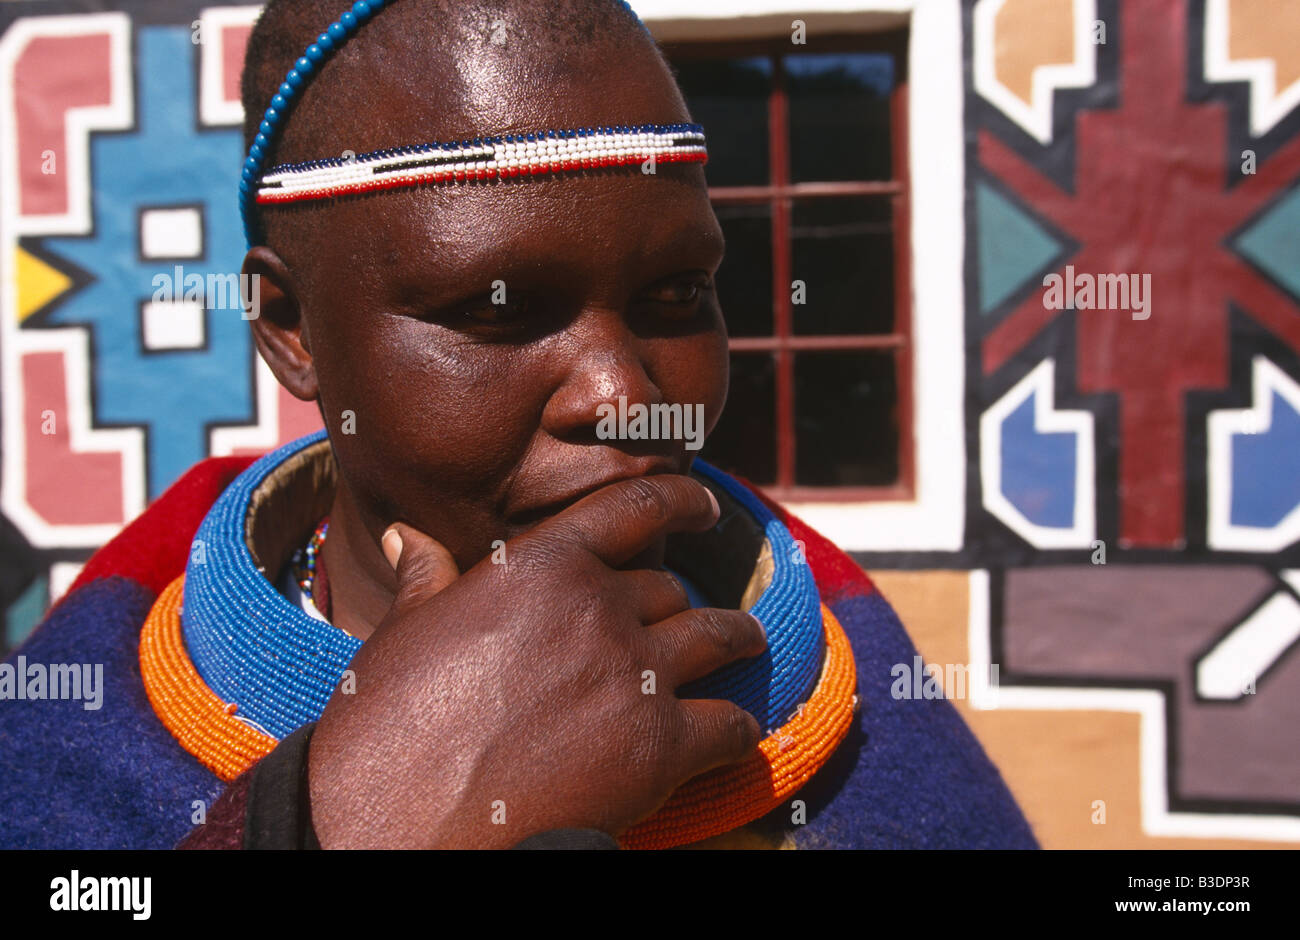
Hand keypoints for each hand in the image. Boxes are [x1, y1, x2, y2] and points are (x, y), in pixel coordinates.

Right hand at [306, 475, 766, 847]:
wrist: (399, 815)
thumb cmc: (390, 720)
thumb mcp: (404, 630)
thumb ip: (428, 579)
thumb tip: (406, 537)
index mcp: (543, 565)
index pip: (636, 507)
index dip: (682, 500)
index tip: (705, 506)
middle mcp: (599, 607)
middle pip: (671, 589)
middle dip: (682, 602)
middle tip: (691, 614)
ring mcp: (635, 674)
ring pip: (718, 637)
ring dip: (739, 639)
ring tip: (748, 642)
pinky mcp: (659, 746)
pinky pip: (729, 724)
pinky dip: (739, 727)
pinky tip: (739, 731)